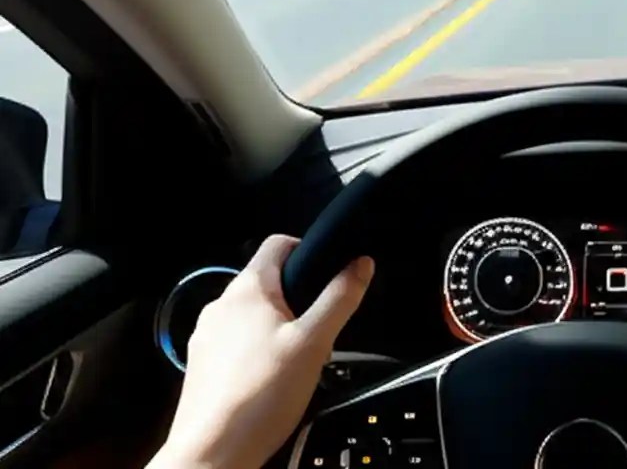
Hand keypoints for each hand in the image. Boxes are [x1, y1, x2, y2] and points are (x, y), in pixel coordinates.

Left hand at [148, 236, 373, 468]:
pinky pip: (237, 344)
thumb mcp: (315, 343)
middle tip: (318, 332)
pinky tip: (271, 382)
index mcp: (247, 289)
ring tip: (297, 362)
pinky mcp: (201, 365)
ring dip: (278, 329)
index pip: (279, 243)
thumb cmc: (261, 395)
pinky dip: (257, 353)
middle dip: (297, 300)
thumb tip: (361, 265)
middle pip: (267, 283)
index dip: (308, 250)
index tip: (328, 274)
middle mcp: (220, 306)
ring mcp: (207, 336)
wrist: (213, 453)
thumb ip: (340, 299)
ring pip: (252, 317)